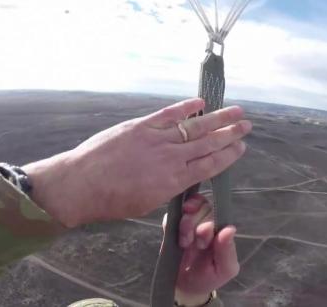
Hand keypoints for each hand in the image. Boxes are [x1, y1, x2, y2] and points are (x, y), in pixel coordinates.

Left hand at [23, 98, 250, 226]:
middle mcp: (170, 158)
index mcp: (174, 181)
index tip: (241, 148)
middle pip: (208, 143)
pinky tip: (200, 102)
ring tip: (235, 111)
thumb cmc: (111, 201)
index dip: (228, 155)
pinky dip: (185, 108)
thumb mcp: (148, 203)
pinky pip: (168, 114)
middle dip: (229, 134)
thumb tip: (182, 176)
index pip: (210, 165)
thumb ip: (169, 187)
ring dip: (217, 118)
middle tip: (246, 126)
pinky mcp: (140, 126)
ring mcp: (156, 139)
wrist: (80, 185)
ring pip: (194, 127)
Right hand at [169, 195, 239, 305]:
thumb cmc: (210, 277)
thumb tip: (230, 229)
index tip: (203, 240)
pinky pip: (171, 215)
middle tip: (190, 243)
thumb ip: (227, 251)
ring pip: (189, 206)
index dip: (209, 222)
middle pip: (203, 206)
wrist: (186, 287)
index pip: (219, 213)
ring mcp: (190, 221)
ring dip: (184, 223)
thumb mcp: (224, 269)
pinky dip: (171, 222)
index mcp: (221, 229)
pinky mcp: (173, 225)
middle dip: (195, 224)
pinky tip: (174, 238)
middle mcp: (207, 221)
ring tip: (183, 242)